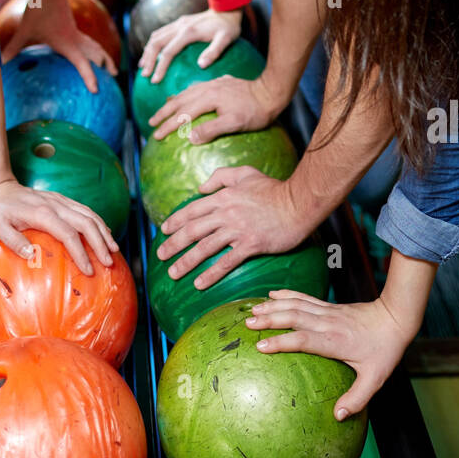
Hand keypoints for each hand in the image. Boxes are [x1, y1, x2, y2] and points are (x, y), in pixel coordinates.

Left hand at [0, 0, 115, 89]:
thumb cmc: (37, 11)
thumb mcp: (24, 33)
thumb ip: (12, 49)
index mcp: (67, 44)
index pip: (82, 64)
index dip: (90, 77)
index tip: (96, 90)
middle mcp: (76, 39)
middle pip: (97, 54)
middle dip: (107, 65)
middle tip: (115, 76)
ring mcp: (77, 33)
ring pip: (96, 46)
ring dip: (104, 56)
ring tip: (111, 67)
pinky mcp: (74, 28)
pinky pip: (89, 42)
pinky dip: (95, 50)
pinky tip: (92, 53)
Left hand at [0, 177, 117, 273]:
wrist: (1, 190)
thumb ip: (12, 240)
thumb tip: (32, 255)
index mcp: (42, 213)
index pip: (68, 234)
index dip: (80, 253)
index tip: (88, 270)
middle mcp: (56, 205)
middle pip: (85, 223)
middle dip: (100, 243)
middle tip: (108, 263)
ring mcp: (61, 201)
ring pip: (89, 214)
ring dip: (103, 232)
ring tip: (114, 250)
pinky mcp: (63, 200)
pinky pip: (85, 210)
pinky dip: (98, 222)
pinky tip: (105, 234)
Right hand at [139, 9, 241, 83]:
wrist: (227, 7)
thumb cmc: (228, 26)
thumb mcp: (226, 39)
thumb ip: (214, 52)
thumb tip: (201, 65)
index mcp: (188, 32)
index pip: (168, 52)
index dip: (160, 67)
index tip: (155, 80)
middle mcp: (179, 26)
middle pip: (156, 43)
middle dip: (148, 60)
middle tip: (144, 75)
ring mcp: (178, 23)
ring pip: (155, 37)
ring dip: (147, 51)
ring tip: (143, 66)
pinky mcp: (179, 22)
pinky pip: (160, 32)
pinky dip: (152, 43)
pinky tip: (152, 52)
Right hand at [147, 71, 279, 140]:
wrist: (271, 92)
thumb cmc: (255, 112)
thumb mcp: (234, 123)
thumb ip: (211, 130)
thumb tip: (190, 138)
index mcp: (208, 98)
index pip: (182, 114)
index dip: (168, 126)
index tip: (156, 136)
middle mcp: (206, 88)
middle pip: (179, 101)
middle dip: (163, 113)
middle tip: (150, 123)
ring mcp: (212, 84)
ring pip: (185, 93)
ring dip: (171, 103)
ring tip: (162, 111)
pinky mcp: (219, 83)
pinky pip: (195, 88)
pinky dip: (184, 94)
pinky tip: (184, 98)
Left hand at [156, 168, 304, 286]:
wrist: (298, 203)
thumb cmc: (273, 188)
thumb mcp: (245, 173)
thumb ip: (221, 176)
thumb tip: (201, 186)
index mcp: (223, 196)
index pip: (192, 209)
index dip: (176, 220)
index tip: (164, 231)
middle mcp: (226, 213)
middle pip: (193, 230)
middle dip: (174, 244)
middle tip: (160, 255)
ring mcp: (237, 229)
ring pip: (205, 247)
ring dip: (186, 262)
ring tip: (173, 273)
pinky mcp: (250, 244)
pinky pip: (226, 262)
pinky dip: (211, 274)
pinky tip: (199, 283)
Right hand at [245, 291, 412, 418]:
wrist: (394, 318)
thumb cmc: (384, 350)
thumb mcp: (374, 378)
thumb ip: (356, 398)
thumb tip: (338, 416)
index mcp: (334, 342)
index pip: (302, 339)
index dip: (280, 341)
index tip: (260, 346)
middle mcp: (327, 324)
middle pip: (293, 317)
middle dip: (269, 318)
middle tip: (247, 323)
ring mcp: (327, 312)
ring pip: (295, 305)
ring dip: (273, 306)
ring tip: (252, 309)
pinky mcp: (328, 306)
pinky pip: (304, 298)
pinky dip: (286, 294)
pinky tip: (272, 294)